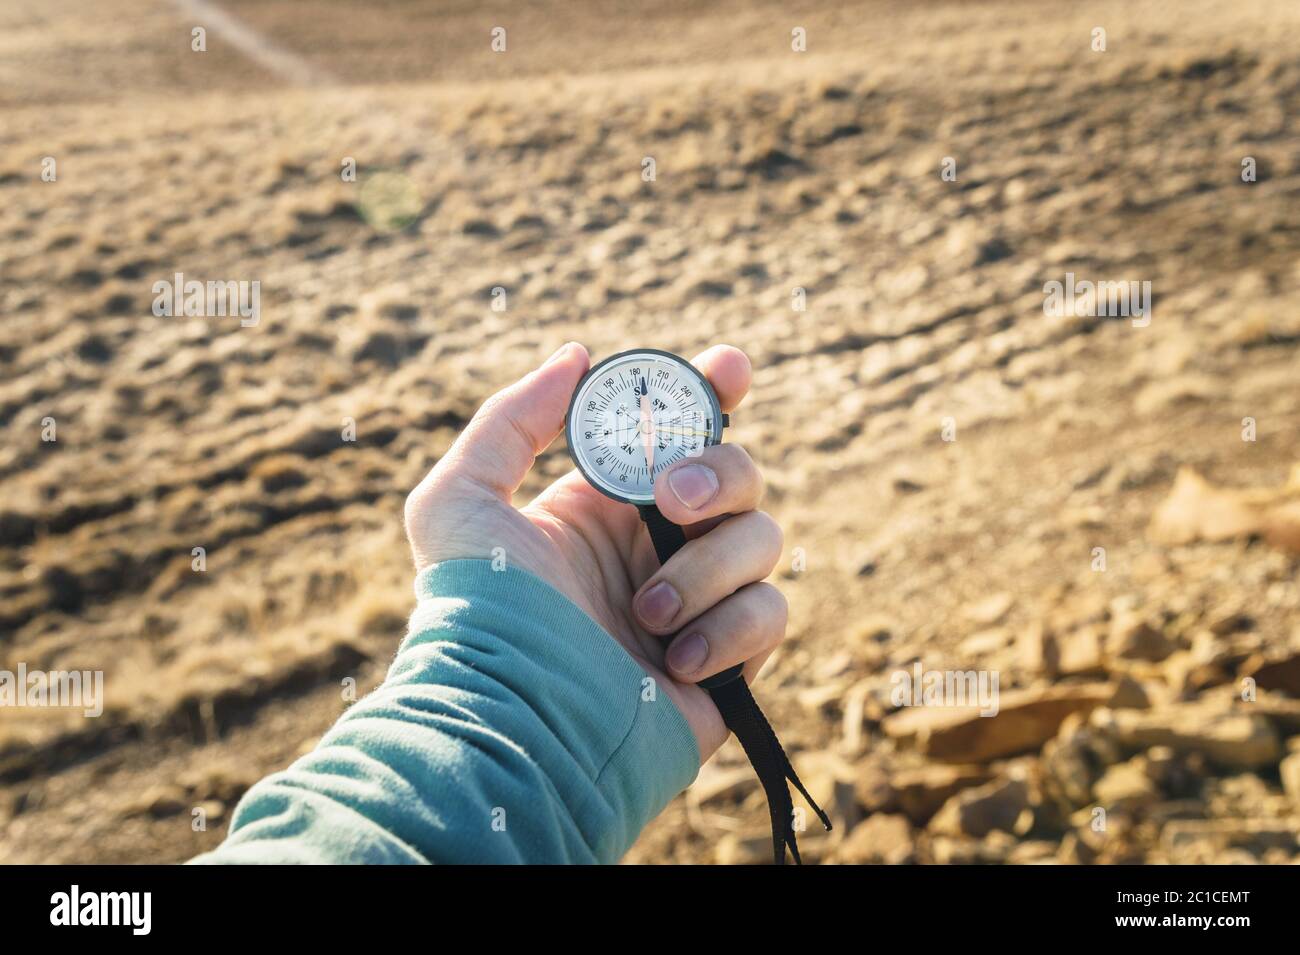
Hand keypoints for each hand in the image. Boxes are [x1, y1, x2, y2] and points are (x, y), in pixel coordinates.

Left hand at [403, 342, 785, 759]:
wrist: (515, 725)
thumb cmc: (476, 615)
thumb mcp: (460, 502)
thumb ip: (509, 419)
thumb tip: (577, 357)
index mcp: (607, 507)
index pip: (679, 434)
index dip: (713, 392)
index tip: (730, 366)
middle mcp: (658, 549)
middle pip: (739, 475)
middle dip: (719, 474)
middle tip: (672, 500)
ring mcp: (698, 605)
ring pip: (762, 542)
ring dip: (704, 571)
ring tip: (644, 615)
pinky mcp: (728, 664)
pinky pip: (771, 614)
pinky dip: (730, 630)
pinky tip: (675, 661)